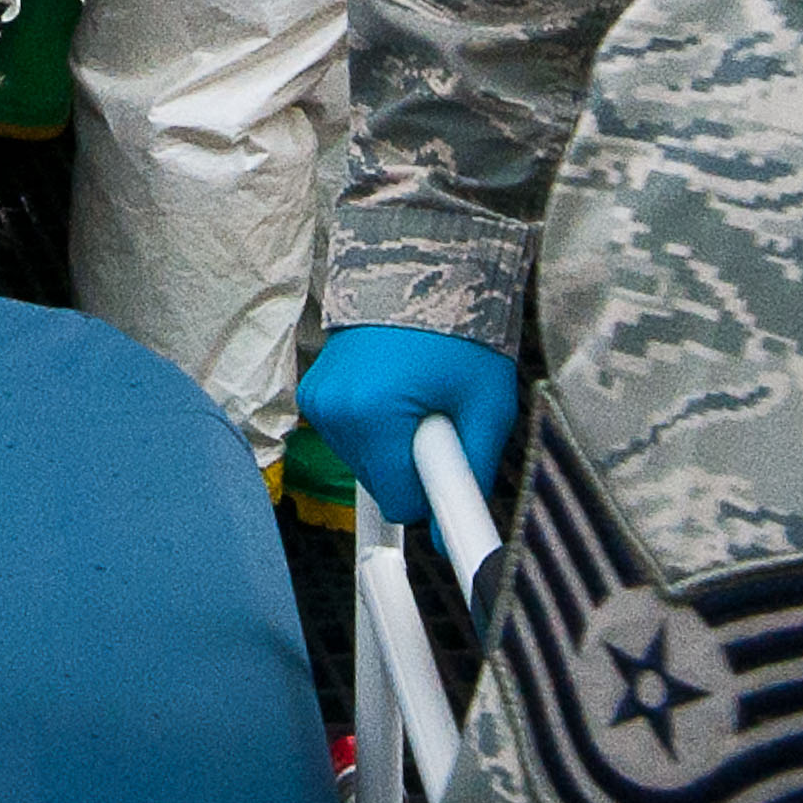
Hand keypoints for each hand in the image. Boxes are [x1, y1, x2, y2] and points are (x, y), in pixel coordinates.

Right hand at [297, 326, 523, 521]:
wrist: (420, 270)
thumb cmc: (461, 333)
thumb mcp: (488, 406)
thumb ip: (471, 475)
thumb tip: (448, 532)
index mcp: (375, 415)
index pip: (400, 503)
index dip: (433, 493)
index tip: (452, 474)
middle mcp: (335, 411)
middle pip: (380, 485)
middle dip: (413, 465)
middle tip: (441, 418)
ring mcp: (319, 401)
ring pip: (365, 464)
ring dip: (394, 445)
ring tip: (419, 396)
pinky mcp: (313, 393)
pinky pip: (350, 438)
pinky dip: (375, 428)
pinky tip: (394, 390)